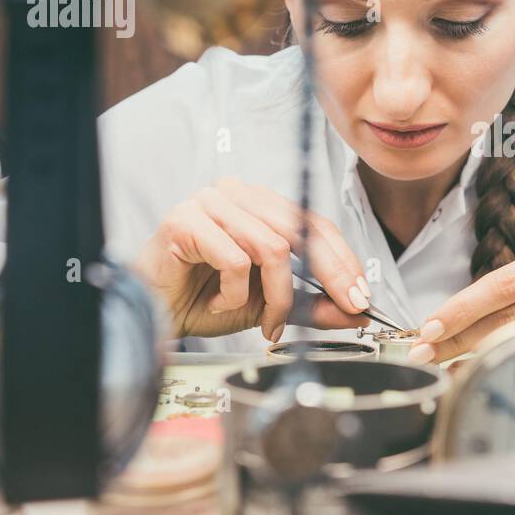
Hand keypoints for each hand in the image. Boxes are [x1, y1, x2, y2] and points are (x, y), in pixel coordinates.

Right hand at [134, 177, 370, 339]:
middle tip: (346, 309)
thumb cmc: (204, 300)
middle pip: (302, 230)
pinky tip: (219, 303)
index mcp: (259, 203)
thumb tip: (355, 312)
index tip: (362, 296)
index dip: (344, 260)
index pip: (315, 222)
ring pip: (272, 247)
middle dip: (330, 276)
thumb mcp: (269, 304)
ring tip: (265, 321)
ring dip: (276, 295)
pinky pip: (234, 260)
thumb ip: (310, 304)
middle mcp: (237, 193)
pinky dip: (234, 293)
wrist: (152, 313)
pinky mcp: (184, 220)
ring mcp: (209, 202)